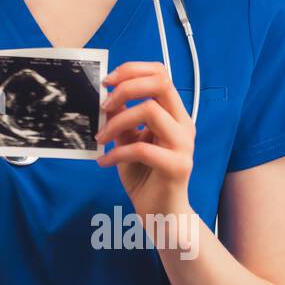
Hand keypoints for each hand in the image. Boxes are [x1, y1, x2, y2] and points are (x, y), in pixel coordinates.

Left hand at [95, 61, 194, 214]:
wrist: (161, 214)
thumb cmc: (144, 175)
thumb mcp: (128, 140)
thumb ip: (122, 118)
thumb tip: (106, 95)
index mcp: (174, 114)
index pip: (161, 74)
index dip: (132, 70)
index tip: (107, 81)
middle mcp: (183, 124)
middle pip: (160, 83)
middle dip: (125, 88)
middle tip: (104, 105)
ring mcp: (183, 145)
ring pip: (150, 111)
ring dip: (117, 121)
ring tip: (101, 138)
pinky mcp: (177, 166)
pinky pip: (142, 149)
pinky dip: (116, 153)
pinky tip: (104, 162)